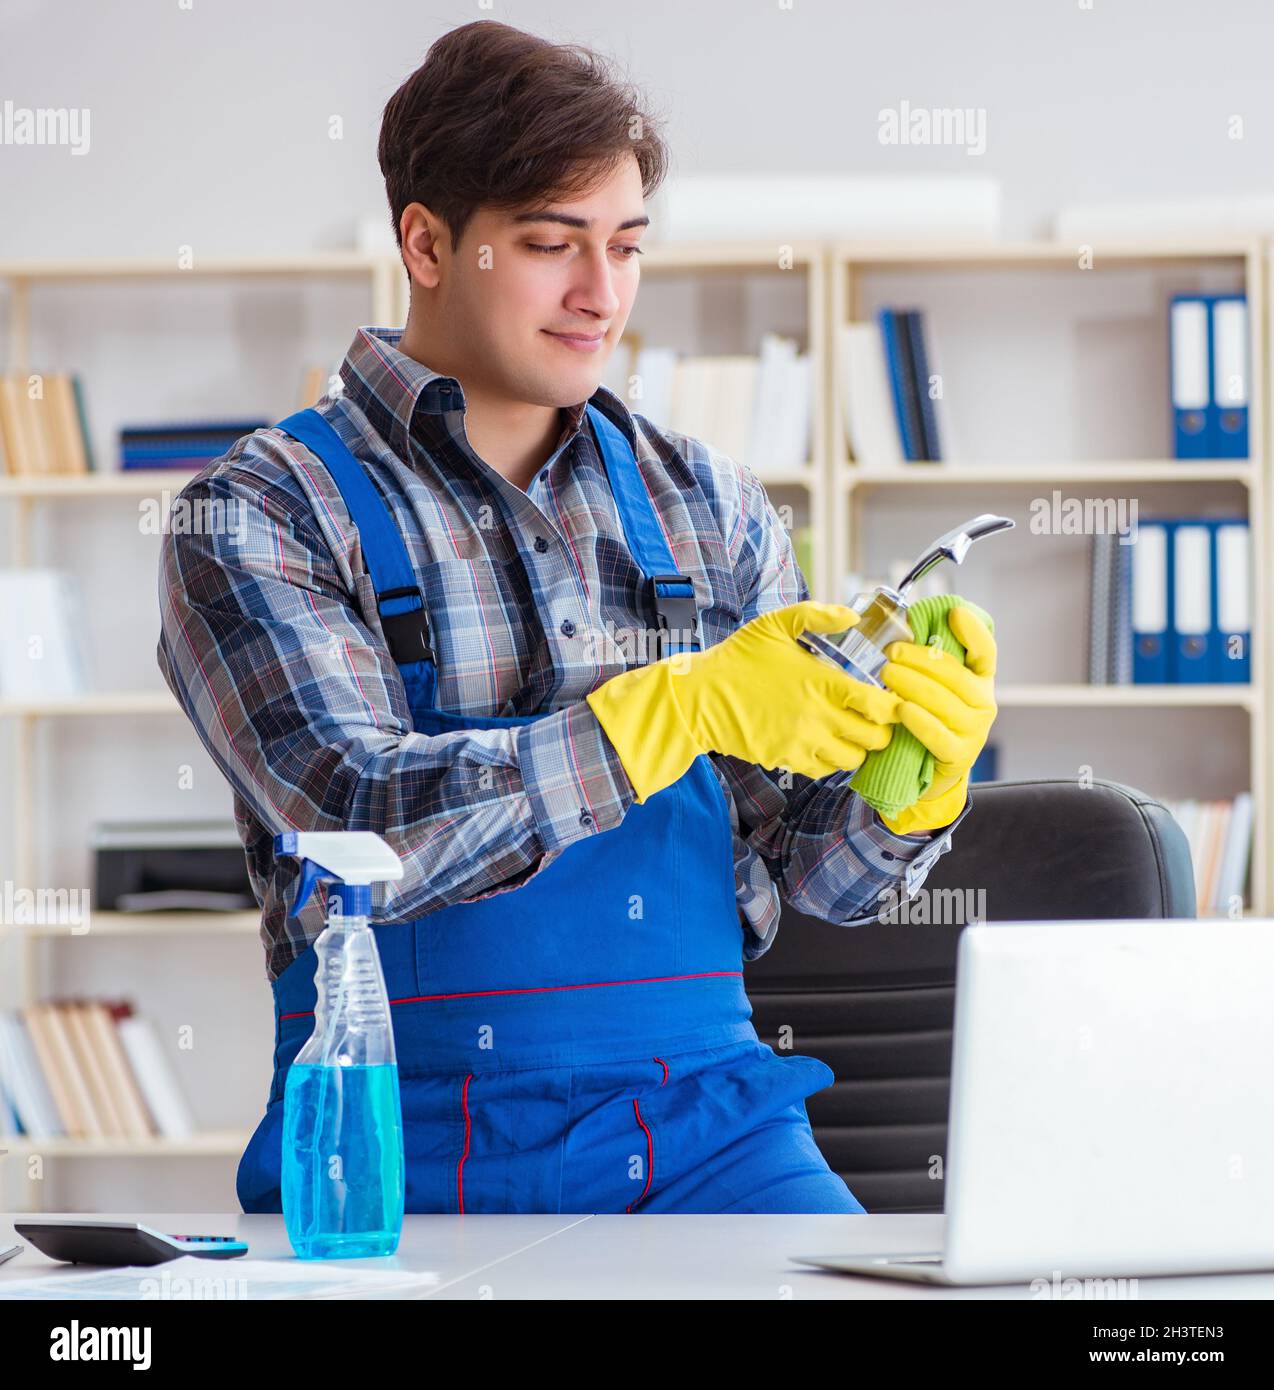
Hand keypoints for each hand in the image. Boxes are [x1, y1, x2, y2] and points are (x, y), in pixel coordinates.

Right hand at [586, 600, 901, 802]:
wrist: (700, 697)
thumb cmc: (737, 658)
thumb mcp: (775, 624)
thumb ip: (818, 615)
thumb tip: (852, 616)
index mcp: (823, 683)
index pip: (880, 706)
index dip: (894, 707)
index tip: (890, 701)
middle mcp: (818, 718)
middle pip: (874, 739)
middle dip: (880, 730)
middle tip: (874, 719)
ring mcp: (802, 743)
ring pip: (852, 759)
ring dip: (857, 748)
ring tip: (851, 733)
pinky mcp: (785, 760)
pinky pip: (823, 770)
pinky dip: (830, 761)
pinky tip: (824, 744)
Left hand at [876, 605, 996, 833]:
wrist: (932, 770)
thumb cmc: (931, 718)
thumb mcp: (936, 688)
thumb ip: (929, 662)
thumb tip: (904, 626)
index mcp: (981, 680)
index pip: (986, 652)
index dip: (974, 632)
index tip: (955, 612)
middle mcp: (984, 703)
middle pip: (955, 675)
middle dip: (921, 660)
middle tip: (891, 652)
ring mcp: (974, 730)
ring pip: (943, 702)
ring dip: (912, 685)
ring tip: (886, 674)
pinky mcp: (959, 755)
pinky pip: (937, 735)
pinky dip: (919, 720)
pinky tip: (901, 710)